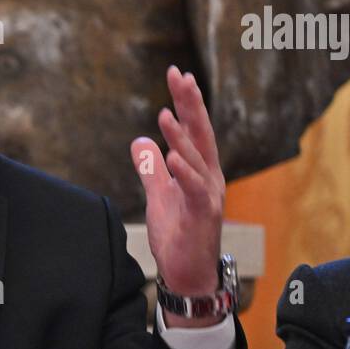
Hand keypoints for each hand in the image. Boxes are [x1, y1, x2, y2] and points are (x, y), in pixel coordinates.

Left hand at [129, 66, 224, 327]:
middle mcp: (209, 178)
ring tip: (166, 112)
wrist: (188, 274)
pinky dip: (185, 173)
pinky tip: (173, 156)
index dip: (186, 102)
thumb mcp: (159, 196)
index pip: (193, 129)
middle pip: (200, 134)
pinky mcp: (202, 216)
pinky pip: (195, 191)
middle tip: (180, 76)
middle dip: (190, 104)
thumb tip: (140, 141)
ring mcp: (208, 196)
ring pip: (197, 159)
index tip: (176, 74)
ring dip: (182, 135)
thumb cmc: (178, 235)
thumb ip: (150, 169)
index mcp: (200, 170)